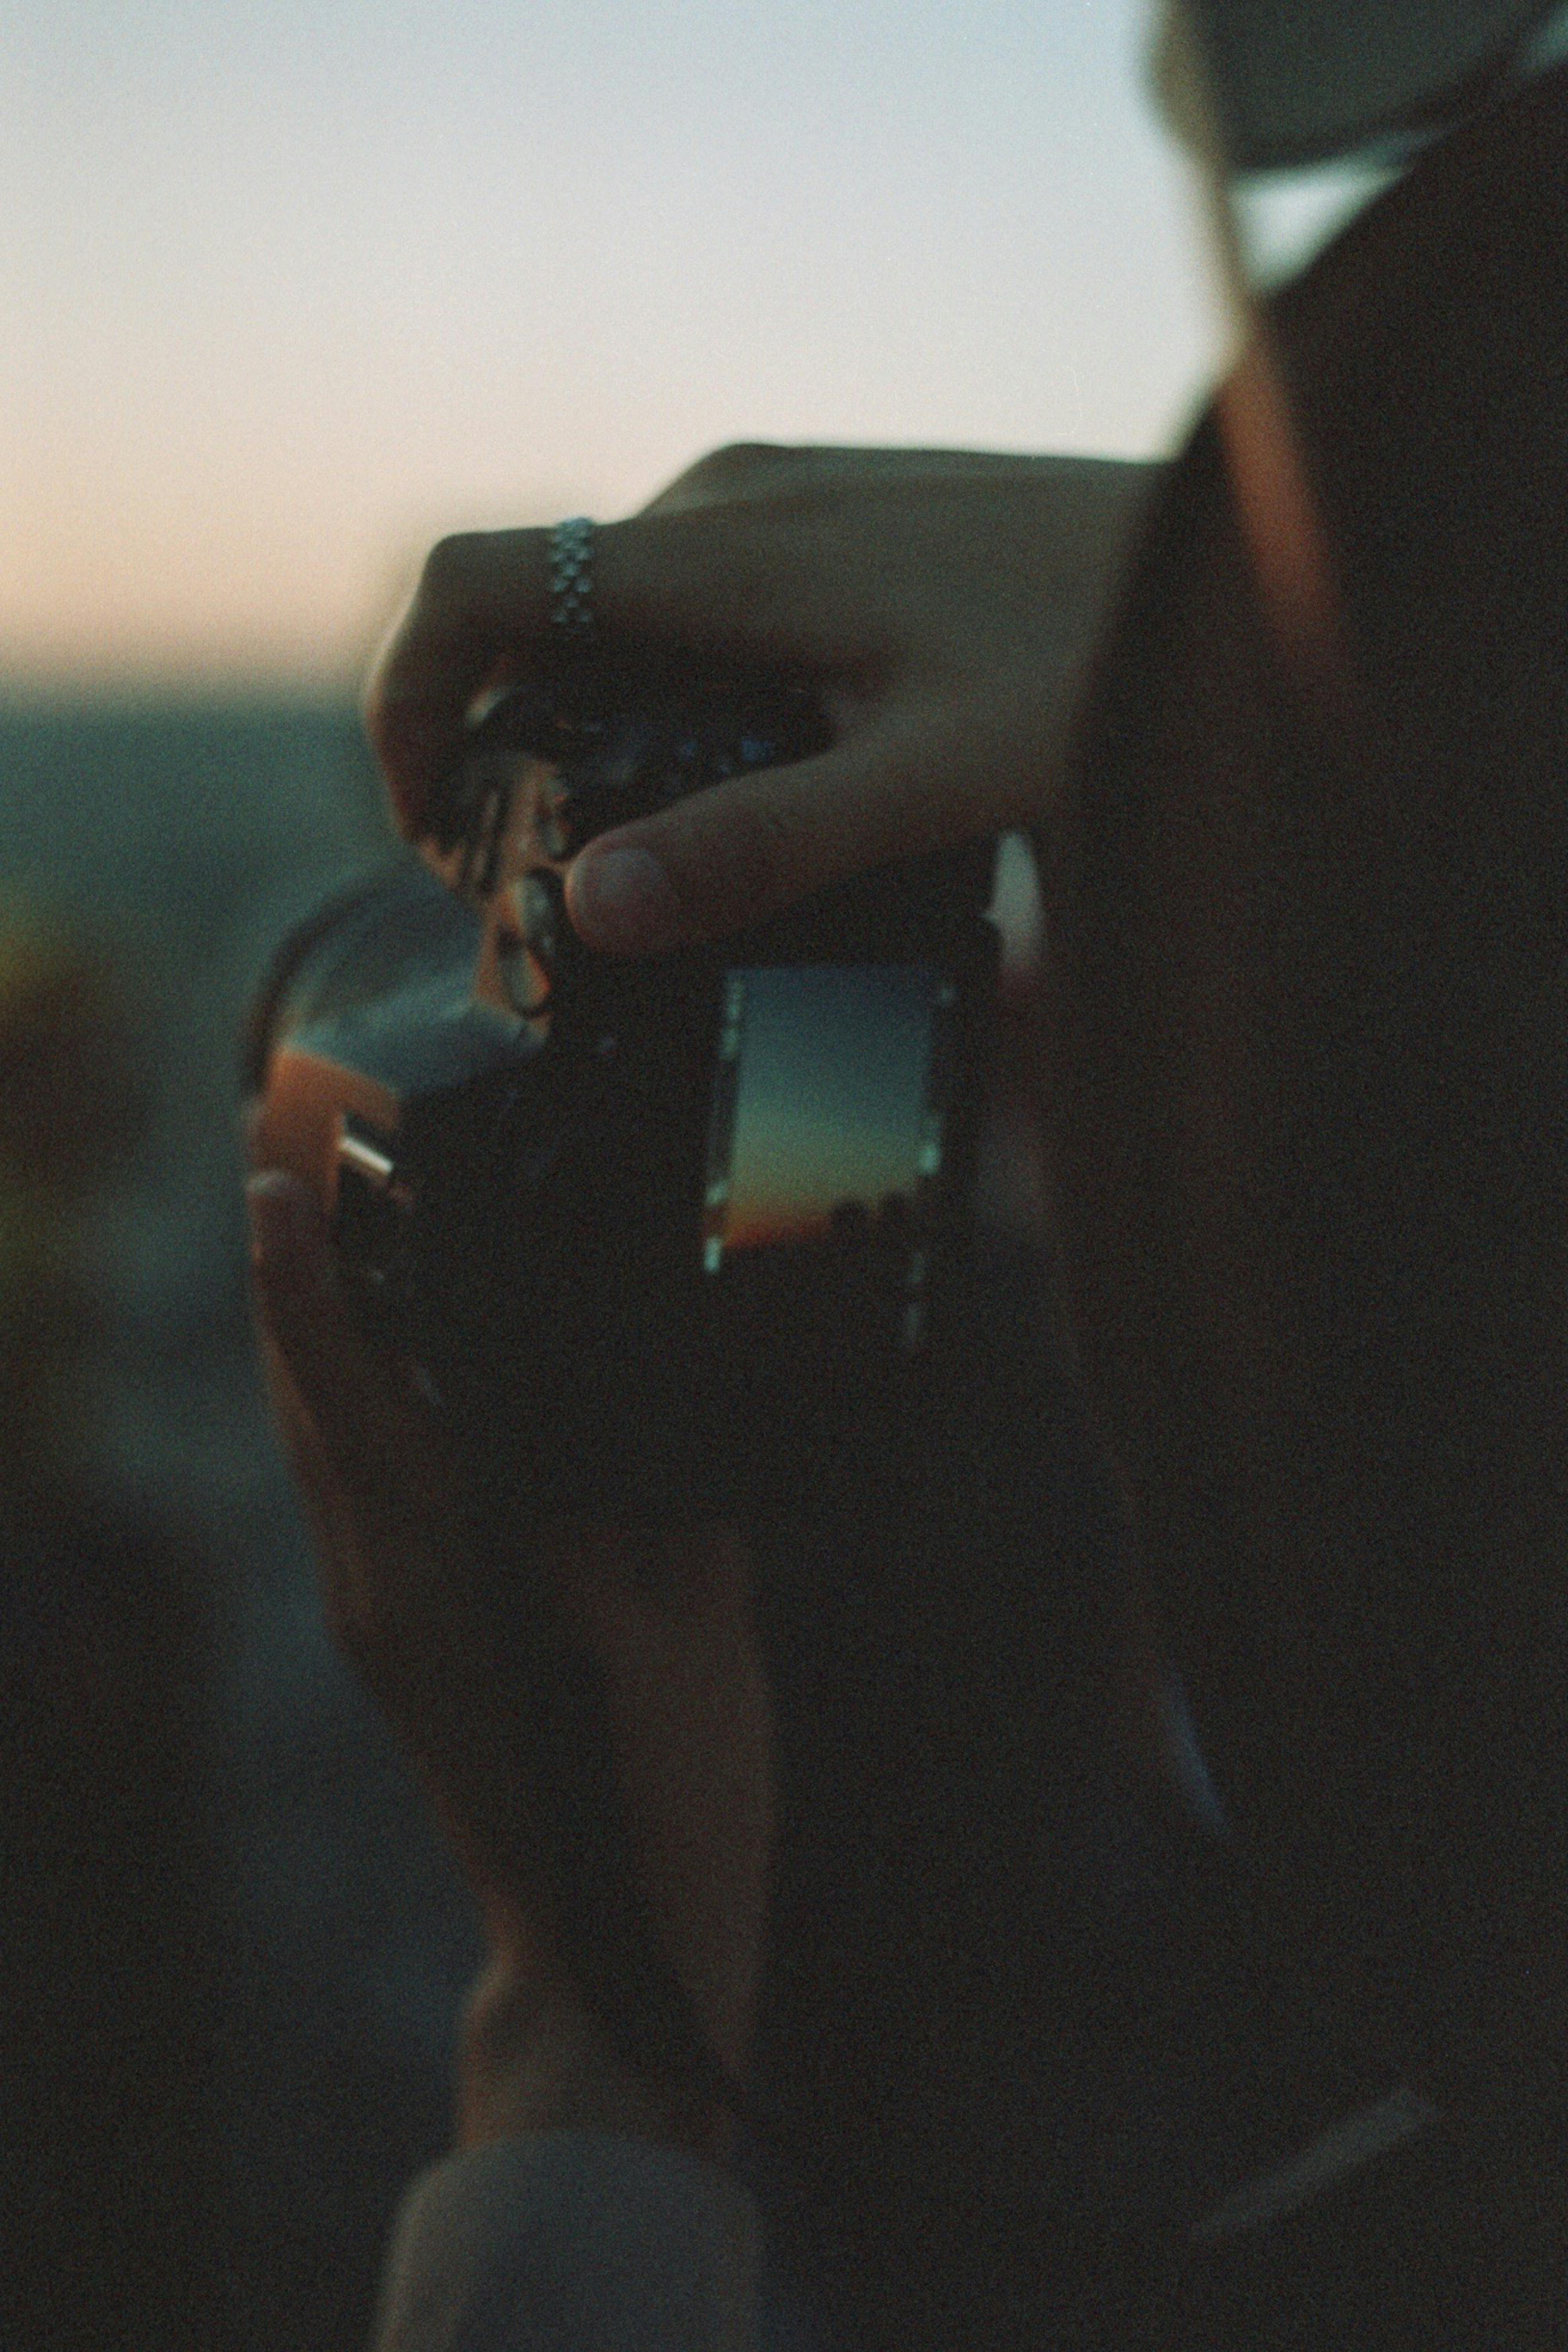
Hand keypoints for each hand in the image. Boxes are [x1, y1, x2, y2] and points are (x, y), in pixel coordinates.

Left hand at [245, 1168, 772, 2158]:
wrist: (608, 1965)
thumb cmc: (661, 1818)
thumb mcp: (695, 1646)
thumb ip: (661, 1518)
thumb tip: (631, 1404)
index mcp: (450, 1580)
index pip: (355, 1394)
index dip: (310, 1277)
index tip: (274, 1172)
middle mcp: (385, 1587)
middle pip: (307, 1398)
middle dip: (290, 1266)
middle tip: (292, 1145)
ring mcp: (378, 1616)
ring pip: (317, 1438)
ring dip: (309, 1324)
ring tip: (325, 1214)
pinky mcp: (395, 1636)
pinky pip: (349, 1483)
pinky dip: (345, 1394)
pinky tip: (384, 1354)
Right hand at [364, 444, 1155, 952]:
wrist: (1225, 564)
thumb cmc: (1096, 662)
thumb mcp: (926, 781)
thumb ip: (759, 843)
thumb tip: (596, 908)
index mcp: (725, 553)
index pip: (478, 584)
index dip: (406, 698)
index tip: (428, 825)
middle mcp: (734, 496)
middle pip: (536, 604)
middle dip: (494, 730)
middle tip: (529, 876)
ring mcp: (789, 492)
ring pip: (618, 603)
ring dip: (583, 711)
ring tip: (632, 840)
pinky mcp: (841, 513)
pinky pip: (699, 591)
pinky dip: (667, 680)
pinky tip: (739, 766)